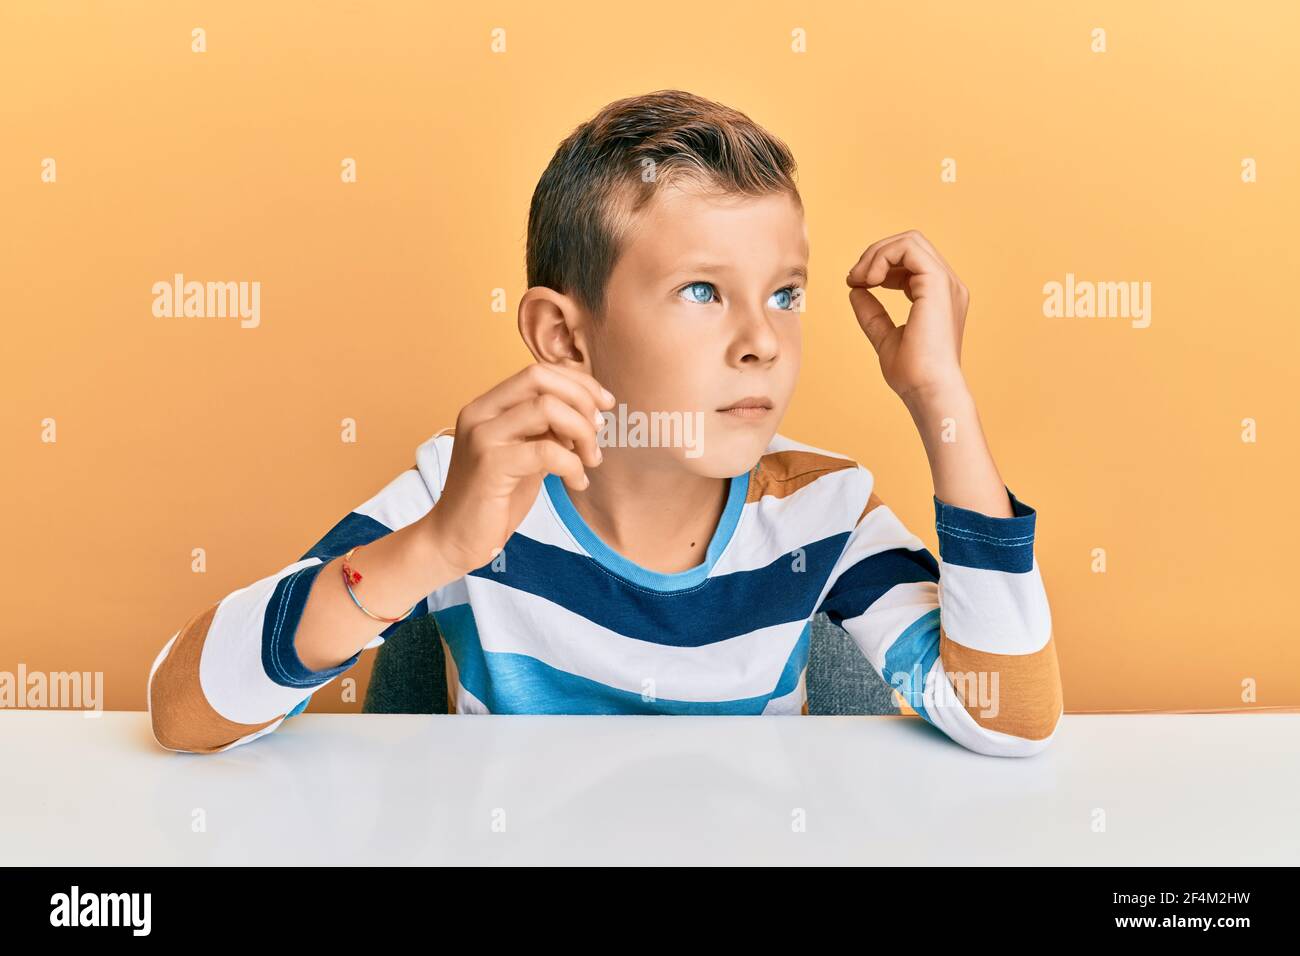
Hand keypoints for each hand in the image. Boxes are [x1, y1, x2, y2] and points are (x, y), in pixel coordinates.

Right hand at [425, 363, 613, 574]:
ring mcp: (482, 437)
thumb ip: (548, 430)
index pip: (538, 371)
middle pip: (540, 378)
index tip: (604, 405)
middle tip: (599, 431)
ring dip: (582, 432)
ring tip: (590, 460)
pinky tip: (577, 483)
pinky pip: (547, 451)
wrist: (454, 539)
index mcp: (487, 405)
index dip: (578, 382)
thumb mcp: (526, 454)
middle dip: (582, 399)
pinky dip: (573, 465)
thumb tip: (589, 410)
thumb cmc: (494, 498)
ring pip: (546, 408)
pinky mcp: (490, 466)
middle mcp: (479, 413)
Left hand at [845, 229, 970, 403]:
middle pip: (910, 244)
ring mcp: (945, 282)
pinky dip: (882, 257)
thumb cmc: (913, 373)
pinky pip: (907, 248)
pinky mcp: (937, 282)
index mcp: (939, 297)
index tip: (856, 283)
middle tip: (854, 278)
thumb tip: (856, 290)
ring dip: (876, 254)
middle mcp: (947, 286)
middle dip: (876, 255)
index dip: (879, 265)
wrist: (928, 390)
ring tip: (860, 278)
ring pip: (909, 241)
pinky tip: (870, 280)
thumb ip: (873, 313)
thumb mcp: (885, 337)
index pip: (910, 261)